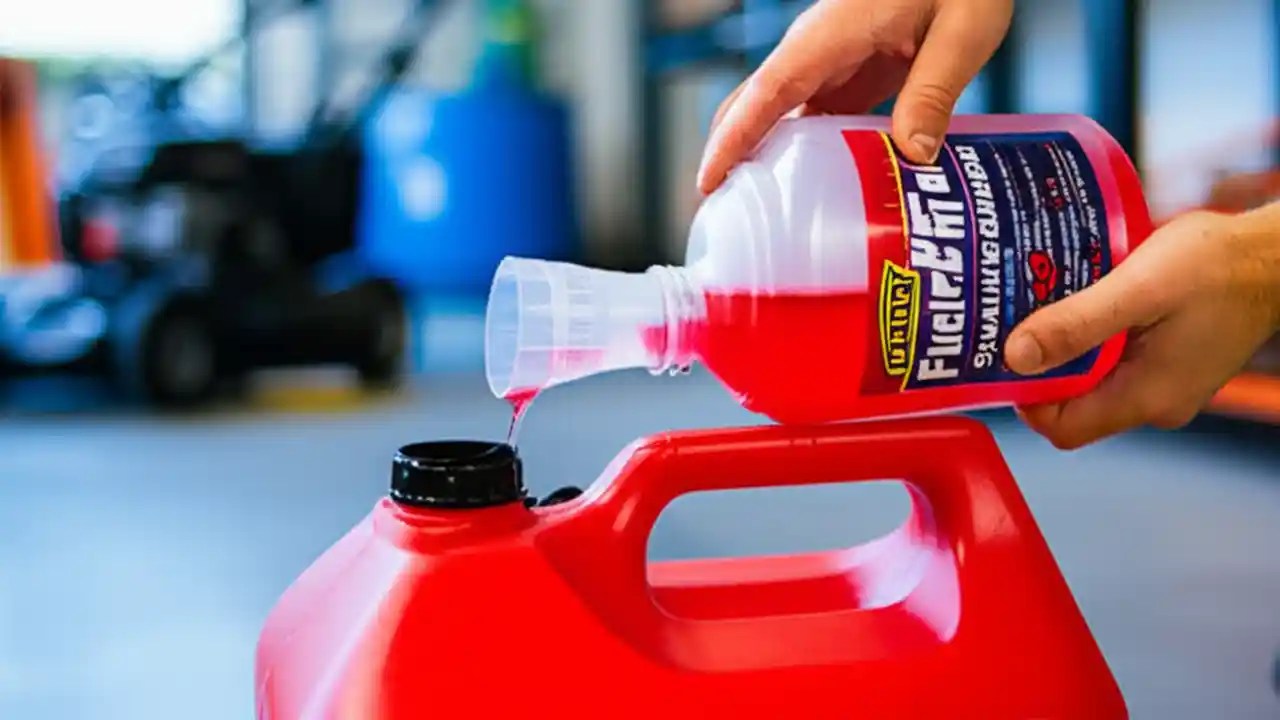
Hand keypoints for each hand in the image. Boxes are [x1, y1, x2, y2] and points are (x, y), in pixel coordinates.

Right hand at [697, 0, 1013, 194]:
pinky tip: (819, 189)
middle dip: (732, 154)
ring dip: (768, 158)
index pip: (768, 91)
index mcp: (831, 34)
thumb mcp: (963, 29)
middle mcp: (818, 48)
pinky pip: (817, 115)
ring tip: (766, 217)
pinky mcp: (853, 70)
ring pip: (782, 114)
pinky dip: (807, 152)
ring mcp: (833, 60)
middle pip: (756, 104)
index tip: (708, 181)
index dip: (734, 139)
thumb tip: (912, 156)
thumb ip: (935, 90)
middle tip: (726, 215)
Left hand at [1005, 208, 1279, 448]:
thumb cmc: (1218, 266)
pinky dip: (1093, 338)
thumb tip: (1015, 358)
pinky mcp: (1168, 364)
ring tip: (1044, 307)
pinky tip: (1082, 302)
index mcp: (1145, 398)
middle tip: (1015, 322)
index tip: (1004, 354)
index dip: (1026, 397)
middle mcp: (1154, 403)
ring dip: (1065, 348)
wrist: (1276, 254)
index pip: (1061, 427)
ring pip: (1092, 381)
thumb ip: (1076, 324)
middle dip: (1041, 368)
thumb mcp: (1138, 289)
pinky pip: (1115, 362)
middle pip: (1072, 405)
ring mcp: (1164, 385)